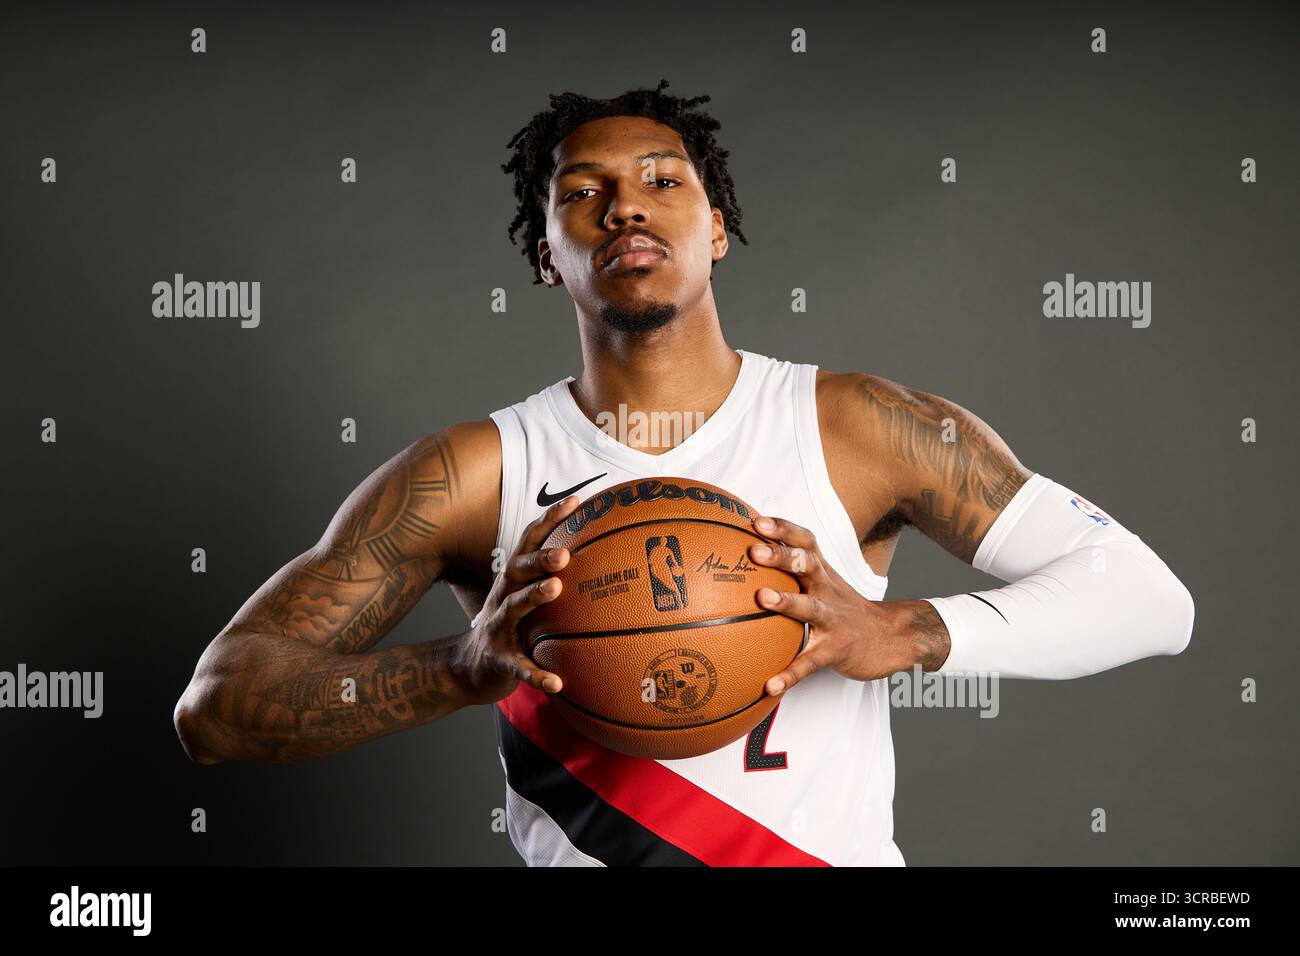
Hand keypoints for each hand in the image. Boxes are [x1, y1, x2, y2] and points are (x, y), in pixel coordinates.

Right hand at [450, 495, 578, 704]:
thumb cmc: (511, 625)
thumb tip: (604, 558)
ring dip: (533, 596)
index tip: (576, 501)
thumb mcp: (527, 598)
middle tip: (565, 553)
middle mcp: (503, 596)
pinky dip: (536, 674)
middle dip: (541, 558)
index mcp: (514, 579)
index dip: (551, 519)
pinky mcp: (499, 659)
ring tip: (555, 589)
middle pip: (519, 569)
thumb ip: (554, 578)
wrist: (469, 667)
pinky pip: (519, 667)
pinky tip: (556, 683)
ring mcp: (498, 627)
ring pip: (513, 608)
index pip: (531, 542)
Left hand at [748, 514, 933, 692]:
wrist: (893, 638)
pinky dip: (790, 674)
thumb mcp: (827, 581)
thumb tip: (749, 553)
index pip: (805, 542)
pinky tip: (770, 685)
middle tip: (755, 551)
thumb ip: (795, 567)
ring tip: (761, 598)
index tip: (756, 521)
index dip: (783, 529)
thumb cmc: (846, 608)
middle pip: (806, 565)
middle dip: (781, 556)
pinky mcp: (836, 650)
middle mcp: (828, 591)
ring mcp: (833, 620)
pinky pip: (811, 662)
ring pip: (810, 608)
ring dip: (786, 601)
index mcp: (823, 573)